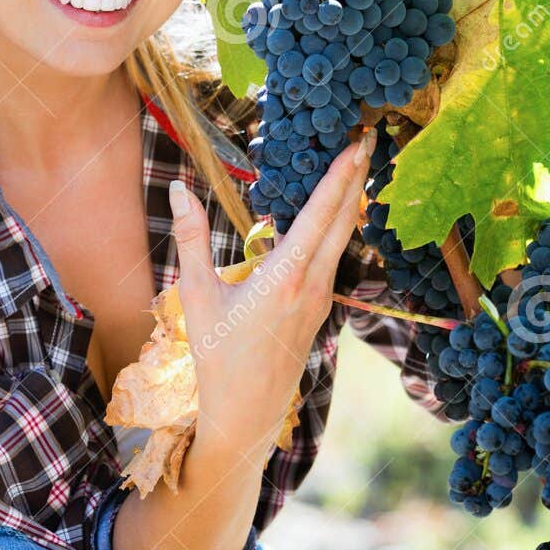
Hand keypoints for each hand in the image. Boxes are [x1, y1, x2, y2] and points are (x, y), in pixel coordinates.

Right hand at [165, 128, 377, 457]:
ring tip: (357, 166)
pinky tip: (336, 215)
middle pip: (344, 221)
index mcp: (285, 278)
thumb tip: (180, 188)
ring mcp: (321, 299)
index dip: (341, 176)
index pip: (321, 215)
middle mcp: (313, 285)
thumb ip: (191, 239)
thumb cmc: (216, 356)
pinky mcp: (319, 309)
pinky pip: (334, 258)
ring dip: (351, 201)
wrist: (244, 413)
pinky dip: (338, 228)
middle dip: (357, 178)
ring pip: (343, 240)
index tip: (357, 143)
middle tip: (369, 136)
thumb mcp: (197, 296)